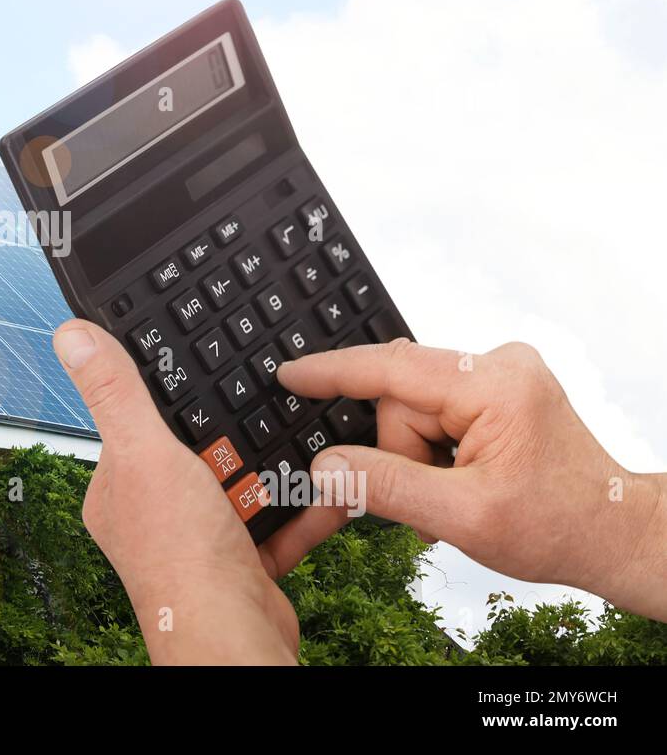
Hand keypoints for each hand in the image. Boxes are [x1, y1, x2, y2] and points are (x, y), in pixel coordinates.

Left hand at [53, 319, 298, 664]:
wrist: (234, 632)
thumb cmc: (179, 555)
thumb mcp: (143, 452)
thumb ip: (114, 393)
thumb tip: (73, 336)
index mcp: (115, 489)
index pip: (137, 425)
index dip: (169, 404)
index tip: (201, 385)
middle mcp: (152, 514)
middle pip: (198, 450)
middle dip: (231, 442)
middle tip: (245, 440)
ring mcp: (198, 537)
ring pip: (242, 481)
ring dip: (269, 472)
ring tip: (291, 464)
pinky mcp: (242, 559)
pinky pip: (277, 518)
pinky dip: (301, 506)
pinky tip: (321, 491)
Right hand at [276, 339, 666, 621]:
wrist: (610, 534)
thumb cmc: (557, 526)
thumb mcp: (463, 517)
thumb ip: (387, 487)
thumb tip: (327, 466)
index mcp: (495, 386)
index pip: (392, 369)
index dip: (334, 373)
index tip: (289, 374)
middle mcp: (498, 365)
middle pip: (399, 397)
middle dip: (400, 452)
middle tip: (429, 503)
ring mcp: (498, 374)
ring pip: (411, 408)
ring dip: (416, 457)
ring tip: (451, 499)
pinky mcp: (495, 389)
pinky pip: (432, 410)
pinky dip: (432, 450)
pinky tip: (458, 480)